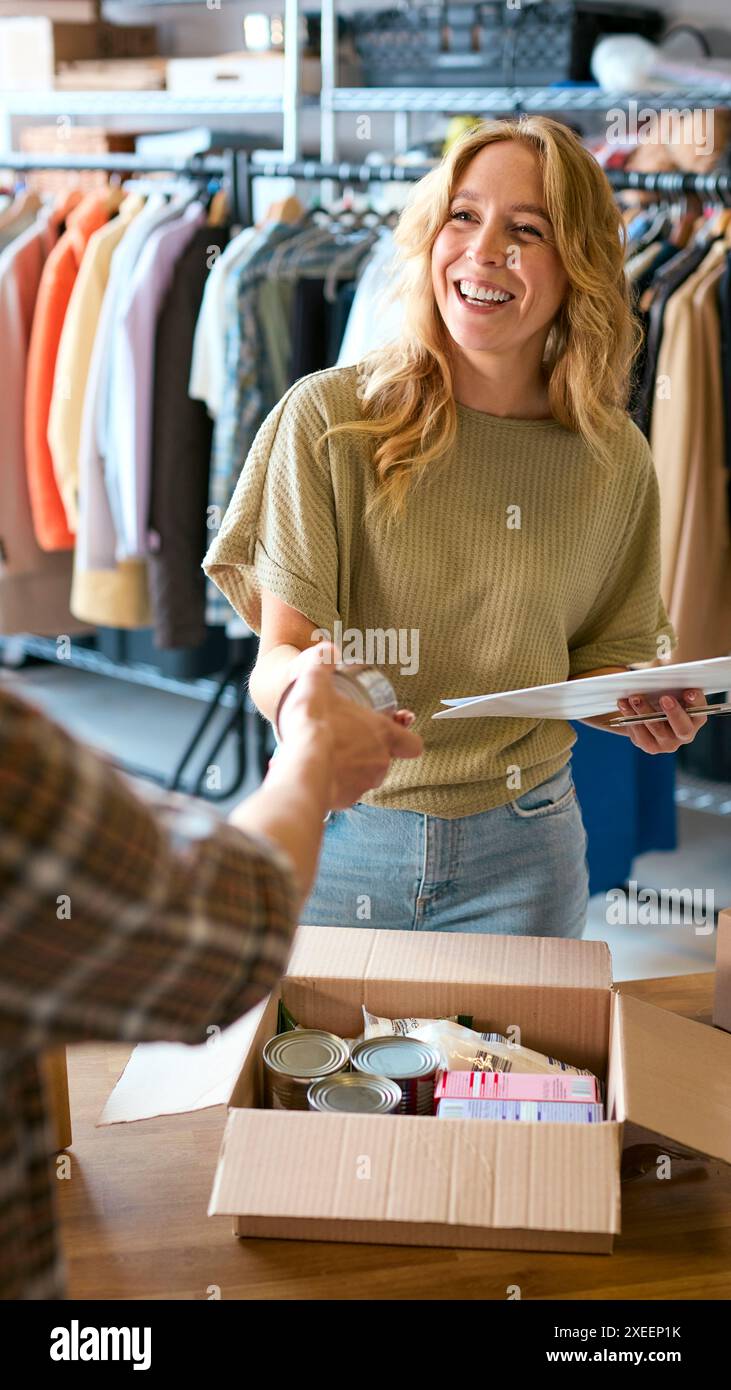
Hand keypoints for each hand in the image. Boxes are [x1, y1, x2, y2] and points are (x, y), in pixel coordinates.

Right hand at [277, 642, 422, 806]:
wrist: (300, 764)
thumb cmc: (314, 723)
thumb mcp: (315, 682)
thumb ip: (322, 663)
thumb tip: (326, 648)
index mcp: (382, 734)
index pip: (413, 743)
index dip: (405, 738)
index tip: (391, 730)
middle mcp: (379, 762)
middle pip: (385, 759)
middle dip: (369, 751)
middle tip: (346, 739)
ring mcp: (364, 784)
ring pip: (364, 777)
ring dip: (351, 769)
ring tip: (329, 756)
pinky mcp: (346, 800)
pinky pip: (345, 792)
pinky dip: (335, 785)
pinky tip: (318, 772)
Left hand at [615, 688, 707, 753]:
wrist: (646, 711)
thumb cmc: (662, 694)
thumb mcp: (669, 685)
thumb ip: (670, 680)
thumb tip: (660, 671)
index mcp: (696, 717)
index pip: (700, 710)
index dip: (696, 702)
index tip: (689, 691)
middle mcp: (686, 733)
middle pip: (683, 728)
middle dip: (674, 713)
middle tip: (664, 698)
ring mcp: (668, 743)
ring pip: (657, 729)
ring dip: (645, 712)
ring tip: (635, 697)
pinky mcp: (650, 746)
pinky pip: (640, 733)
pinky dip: (630, 717)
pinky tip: (623, 704)